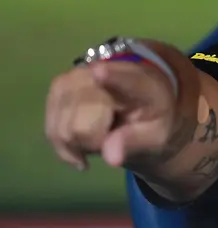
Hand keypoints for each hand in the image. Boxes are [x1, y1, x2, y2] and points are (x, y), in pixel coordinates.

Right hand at [44, 60, 185, 170]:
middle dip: (92, 142)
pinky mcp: (60, 86)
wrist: (141, 105)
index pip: (127, 80)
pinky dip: (64, 145)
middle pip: (81, 122)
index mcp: (142, 83)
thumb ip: (135, 143)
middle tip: (113, 141)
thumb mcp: (157, 137)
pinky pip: (50, 128)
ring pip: (61, 127)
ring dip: (78, 144)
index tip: (99, 72)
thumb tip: (111, 157)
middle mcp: (107, 71)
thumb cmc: (152, 122)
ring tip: (100, 138)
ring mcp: (79, 76)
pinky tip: (82, 146)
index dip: (112, 77)